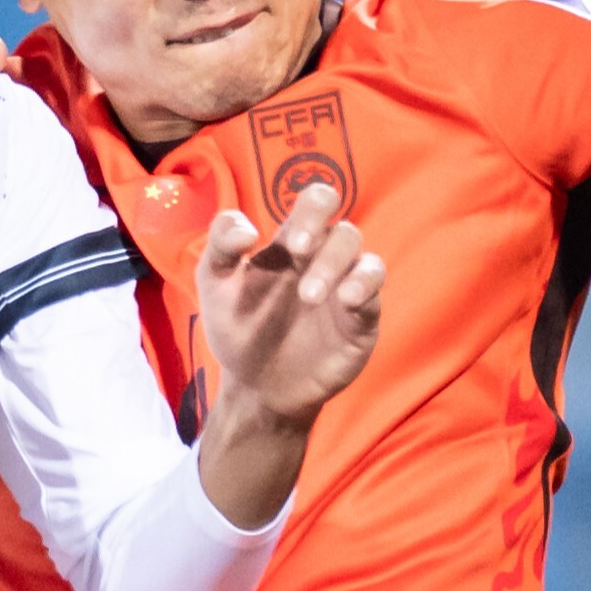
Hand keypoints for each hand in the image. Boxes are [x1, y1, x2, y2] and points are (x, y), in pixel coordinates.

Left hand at [188, 181, 383, 529]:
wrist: (256, 387)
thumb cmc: (237, 329)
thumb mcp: (214, 283)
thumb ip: (220, 244)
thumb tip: (248, 229)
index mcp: (293, 244)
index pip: (317, 203)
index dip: (313, 210)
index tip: (291, 241)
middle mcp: (325, 260)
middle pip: (344, 229)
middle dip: (325, 238)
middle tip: (299, 252)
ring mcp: (347, 288)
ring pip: (364, 257)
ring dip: (337, 266)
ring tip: (310, 297)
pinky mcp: (362, 319)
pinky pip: (376, 291)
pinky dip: (365, 287)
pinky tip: (346, 300)